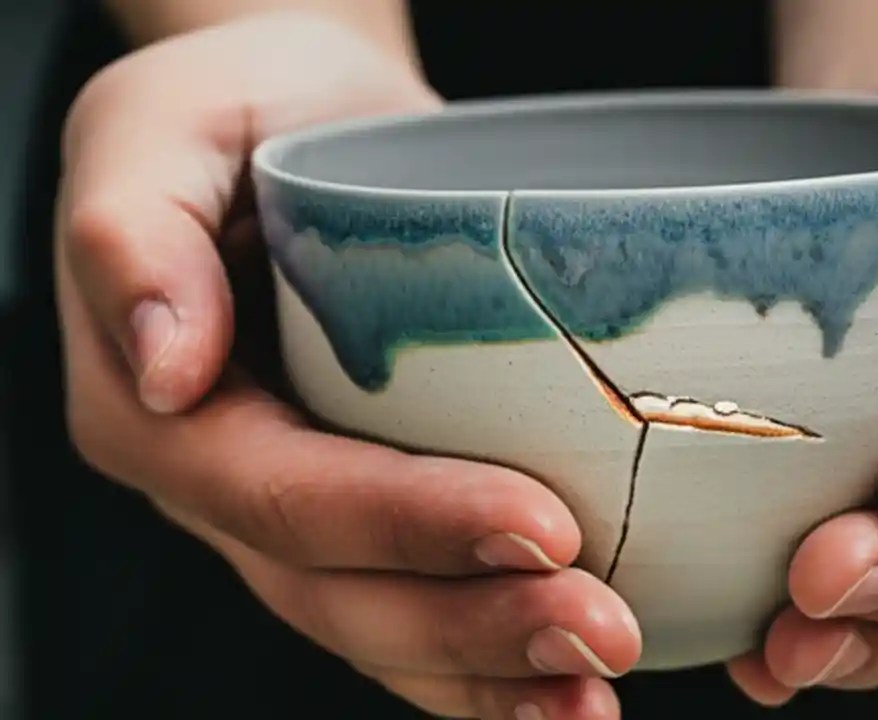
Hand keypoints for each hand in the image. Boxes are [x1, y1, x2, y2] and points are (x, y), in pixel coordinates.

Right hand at [56, 14, 638, 718]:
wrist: (312, 120)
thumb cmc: (245, 105)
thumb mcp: (163, 121)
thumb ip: (133, 231)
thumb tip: (167, 363)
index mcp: (159, 408)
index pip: (284, 492)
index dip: (409, 522)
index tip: (543, 525)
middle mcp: (222, 483)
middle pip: (338, 588)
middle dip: (473, 625)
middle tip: (602, 633)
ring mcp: (293, 510)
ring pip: (380, 626)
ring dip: (490, 672)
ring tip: (596, 692)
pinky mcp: (367, 507)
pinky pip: (415, 606)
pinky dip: (487, 662)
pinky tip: (568, 689)